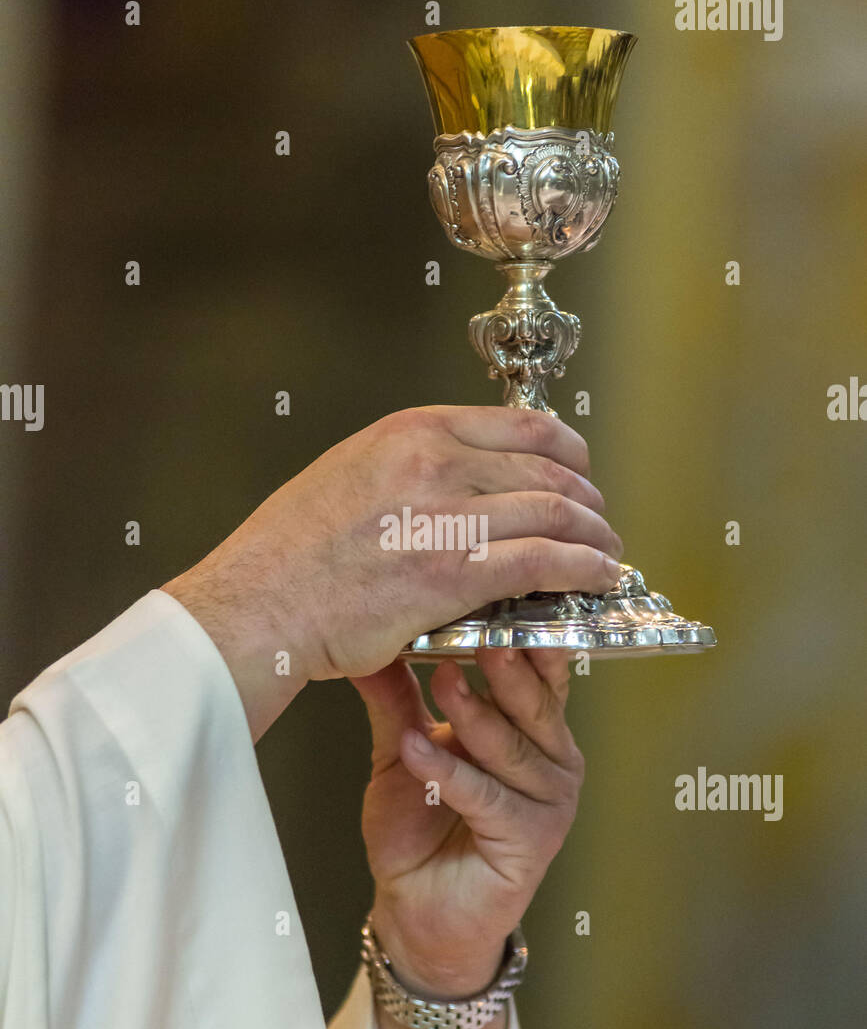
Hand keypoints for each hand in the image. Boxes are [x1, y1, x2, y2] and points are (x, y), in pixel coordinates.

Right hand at [163, 404, 620, 739]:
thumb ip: (410, 469)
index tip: (579, 470)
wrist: (259, 603)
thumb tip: (461, 484)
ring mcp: (448, 514)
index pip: (521, 425)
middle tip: (597, 519)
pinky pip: (545, 561)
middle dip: (586, 496)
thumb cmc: (290, 553)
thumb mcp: (348, 474)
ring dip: (594, 534)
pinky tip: (598, 577)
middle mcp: (435, 460)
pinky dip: (584, 567)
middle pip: (548, 465)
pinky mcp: (455, 573)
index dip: (567, 450)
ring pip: (555, 510)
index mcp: (411, 431)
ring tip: (605, 553)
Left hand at [352, 646, 581, 998]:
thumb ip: (399, 698)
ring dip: (473, 716)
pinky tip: (416, 751)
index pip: (540, 670)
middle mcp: (554, 760)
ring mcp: (550, 802)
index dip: (521, 635)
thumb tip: (374, 635)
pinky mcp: (533, 841)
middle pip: (535, 702)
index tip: (494, 597)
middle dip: (505, 666)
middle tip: (477, 633)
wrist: (415, 908)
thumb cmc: (420, 827)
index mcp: (535, 729)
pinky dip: (449, 772)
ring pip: (512, 747)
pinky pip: (489, 797)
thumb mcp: (405, 748)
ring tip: (441, 682)